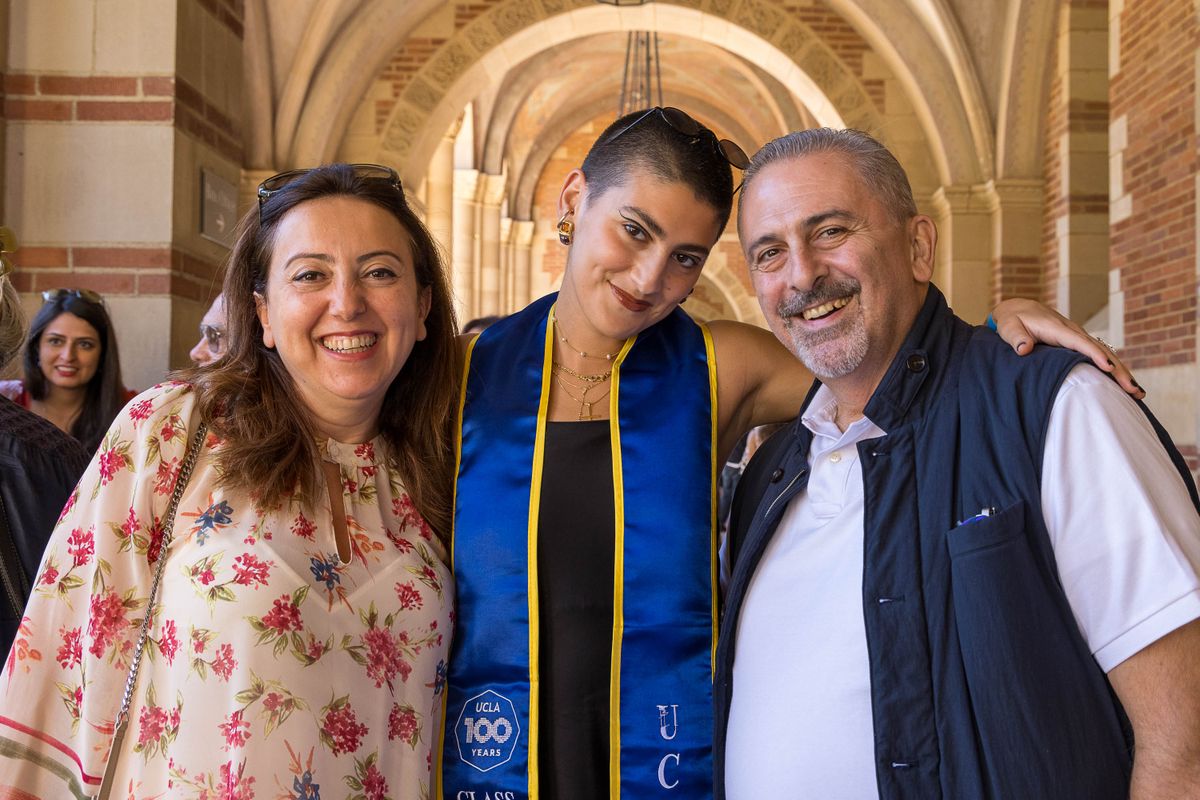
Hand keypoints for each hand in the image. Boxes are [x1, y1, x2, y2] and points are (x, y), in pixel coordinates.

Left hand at [990, 298, 1143, 398]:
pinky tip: (1126, 384)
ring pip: (1106, 354)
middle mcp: (1073, 332)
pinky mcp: (1079, 343)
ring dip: (1122, 372)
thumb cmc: (1012, 320)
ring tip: (1138, 393)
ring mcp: (1078, 337)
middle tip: (1133, 389)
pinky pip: (1100, 355)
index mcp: (1057, 328)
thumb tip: (1024, 349)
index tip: (1108, 368)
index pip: (1079, 343)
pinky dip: (1114, 369)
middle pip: (1101, 350)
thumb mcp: (1009, 327)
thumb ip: (1016, 338)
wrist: (1019, 309)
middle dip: (1118, 370)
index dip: (1094, 355)